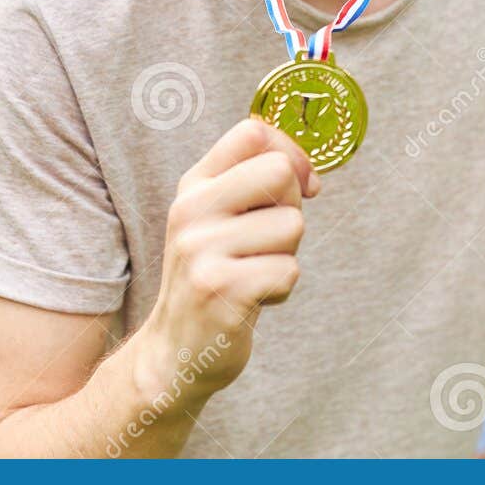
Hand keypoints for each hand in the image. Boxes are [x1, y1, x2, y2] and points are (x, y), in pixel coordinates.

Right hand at [135, 119, 318, 400]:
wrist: (175, 352)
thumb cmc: (212, 277)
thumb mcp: (215, 220)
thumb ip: (251, 184)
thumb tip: (309, 171)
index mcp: (193, 186)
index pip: (252, 133)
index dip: (291, 152)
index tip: (298, 184)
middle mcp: (191, 211)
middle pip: (280, 172)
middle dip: (292, 207)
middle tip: (268, 241)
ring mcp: (202, 250)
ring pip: (292, 225)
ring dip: (287, 255)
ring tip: (254, 272)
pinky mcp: (222, 290)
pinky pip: (288, 271)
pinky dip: (281, 289)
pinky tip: (253, 299)